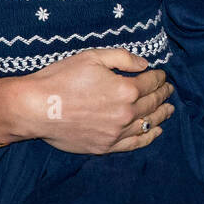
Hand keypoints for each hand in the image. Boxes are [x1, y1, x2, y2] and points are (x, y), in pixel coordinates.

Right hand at [10, 48, 175, 153]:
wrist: (34, 108)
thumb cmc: (61, 78)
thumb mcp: (93, 57)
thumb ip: (123, 58)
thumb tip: (145, 65)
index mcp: (126, 89)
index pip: (151, 82)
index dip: (159, 77)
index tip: (161, 74)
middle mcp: (125, 113)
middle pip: (153, 103)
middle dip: (163, 94)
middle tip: (169, 90)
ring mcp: (116, 133)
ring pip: (147, 124)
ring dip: (161, 115)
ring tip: (169, 110)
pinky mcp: (104, 146)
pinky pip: (134, 143)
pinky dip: (148, 136)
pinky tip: (155, 131)